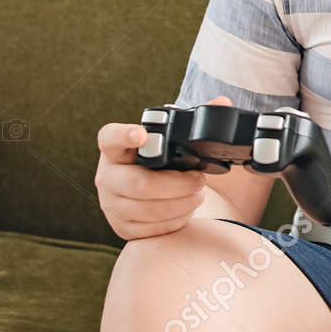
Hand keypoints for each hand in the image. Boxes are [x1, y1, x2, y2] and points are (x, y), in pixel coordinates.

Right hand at [94, 95, 231, 239]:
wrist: (150, 193)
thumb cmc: (161, 161)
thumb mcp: (173, 141)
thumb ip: (196, 119)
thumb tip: (222, 103)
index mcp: (115, 148)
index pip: (110, 138)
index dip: (124, 135)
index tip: (141, 133)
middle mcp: (107, 175)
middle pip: (138, 184)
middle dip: (177, 184)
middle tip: (199, 180)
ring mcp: (111, 203)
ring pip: (147, 209)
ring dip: (180, 203)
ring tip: (197, 195)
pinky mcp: (121, 226)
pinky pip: (150, 228)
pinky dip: (175, 219)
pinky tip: (186, 210)